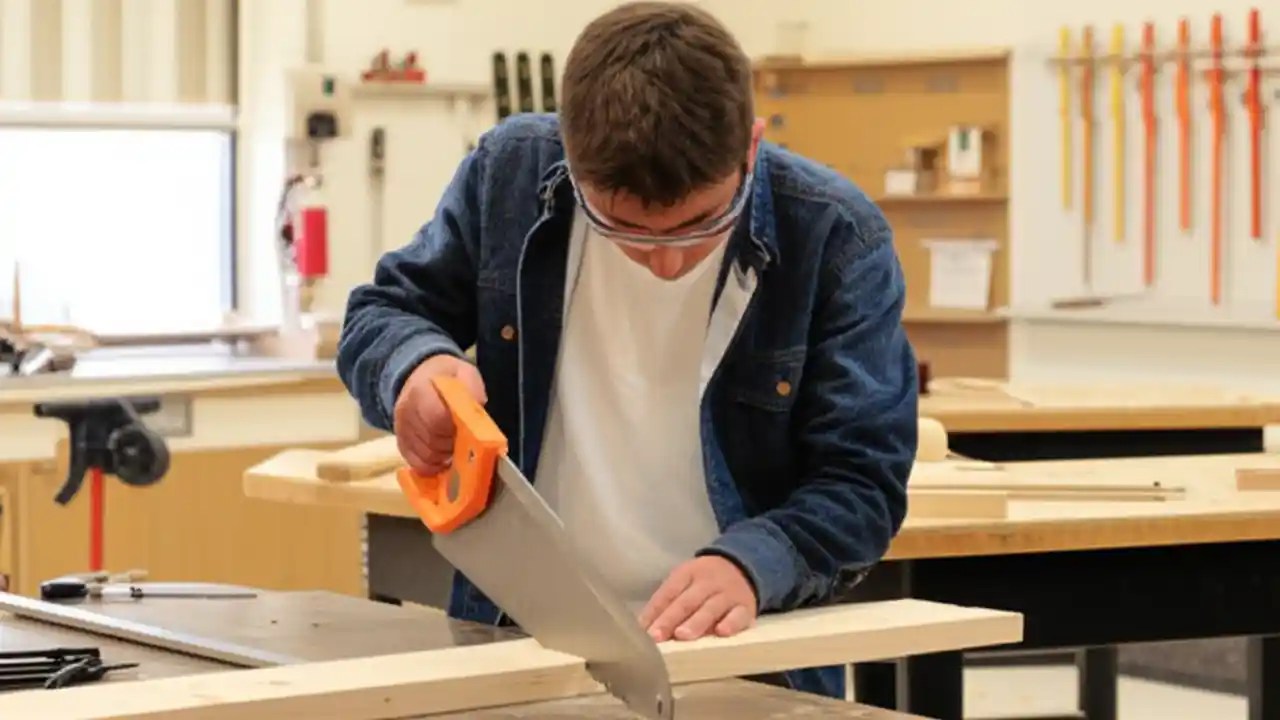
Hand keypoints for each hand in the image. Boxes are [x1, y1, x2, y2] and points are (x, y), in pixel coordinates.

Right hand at [393, 354, 486, 475]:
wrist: (420, 377)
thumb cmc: (447, 378)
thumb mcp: (464, 373)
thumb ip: (472, 392)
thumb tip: (476, 418)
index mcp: (421, 391)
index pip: (436, 419)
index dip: (454, 428)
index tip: (465, 427)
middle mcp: (405, 412)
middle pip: (432, 441)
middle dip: (454, 444)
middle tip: (464, 437)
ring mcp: (401, 430)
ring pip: (427, 456)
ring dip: (446, 456)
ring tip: (455, 444)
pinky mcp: (401, 444)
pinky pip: (418, 465)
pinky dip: (435, 466)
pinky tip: (445, 457)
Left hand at [639, 556, 757, 642]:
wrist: (744, 565)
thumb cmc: (704, 582)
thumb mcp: (684, 582)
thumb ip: (665, 603)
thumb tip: (642, 628)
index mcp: (687, 574)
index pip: (669, 592)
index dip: (655, 611)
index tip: (644, 631)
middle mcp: (707, 582)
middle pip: (687, 601)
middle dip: (671, 619)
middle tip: (657, 636)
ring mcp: (727, 594)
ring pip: (711, 607)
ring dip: (696, 622)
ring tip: (682, 636)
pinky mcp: (746, 607)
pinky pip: (739, 614)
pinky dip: (732, 622)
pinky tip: (722, 632)